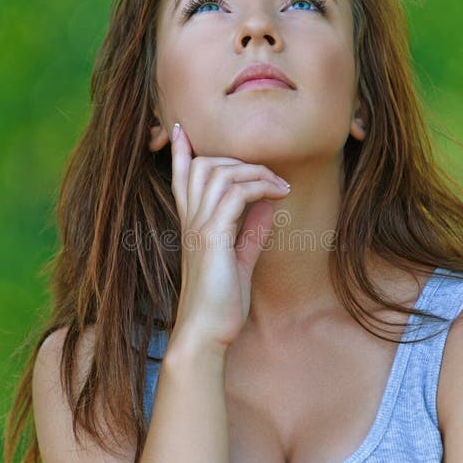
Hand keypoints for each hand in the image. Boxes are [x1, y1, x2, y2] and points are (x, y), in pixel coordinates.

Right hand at [169, 123, 290, 351]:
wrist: (206, 332)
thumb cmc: (221, 302)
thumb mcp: (239, 260)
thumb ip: (250, 232)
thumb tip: (266, 206)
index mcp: (191, 225)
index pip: (181, 179)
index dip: (181, 153)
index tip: (182, 130)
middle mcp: (190, 220)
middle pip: (203, 165)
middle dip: (239, 160)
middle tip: (272, 176)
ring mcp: (198, 227)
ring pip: (221, 173)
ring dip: (256, 172)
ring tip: (280, 186)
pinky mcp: (212, 237)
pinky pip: (236, 194)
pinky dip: (260, 187)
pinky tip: (277, 196)